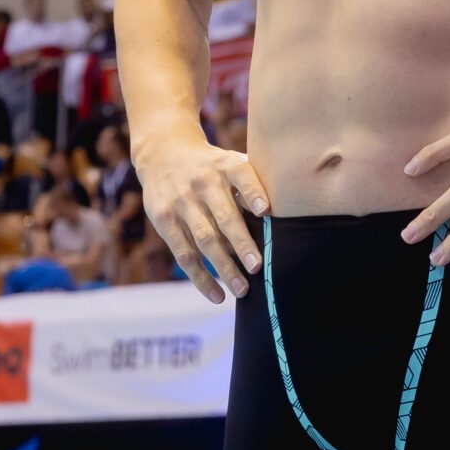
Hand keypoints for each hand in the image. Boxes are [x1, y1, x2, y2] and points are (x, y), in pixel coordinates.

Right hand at [135, 133, 266, 302]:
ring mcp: (181, 202)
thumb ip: (254, 184)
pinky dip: (200, 277)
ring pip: (204, 239)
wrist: (163, 154)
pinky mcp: (163, 219)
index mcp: (225, 165)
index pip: (242, 176)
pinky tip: (218, 295)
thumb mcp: (230, 162)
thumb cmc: (211, 167)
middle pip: (223, 216)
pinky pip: (183, 253)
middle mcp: (203, 182)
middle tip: (258, 267)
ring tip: (242, 290)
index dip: (253, 193)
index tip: (266, 211)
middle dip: (241, 243)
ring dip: (223, 267)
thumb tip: (285, 216)